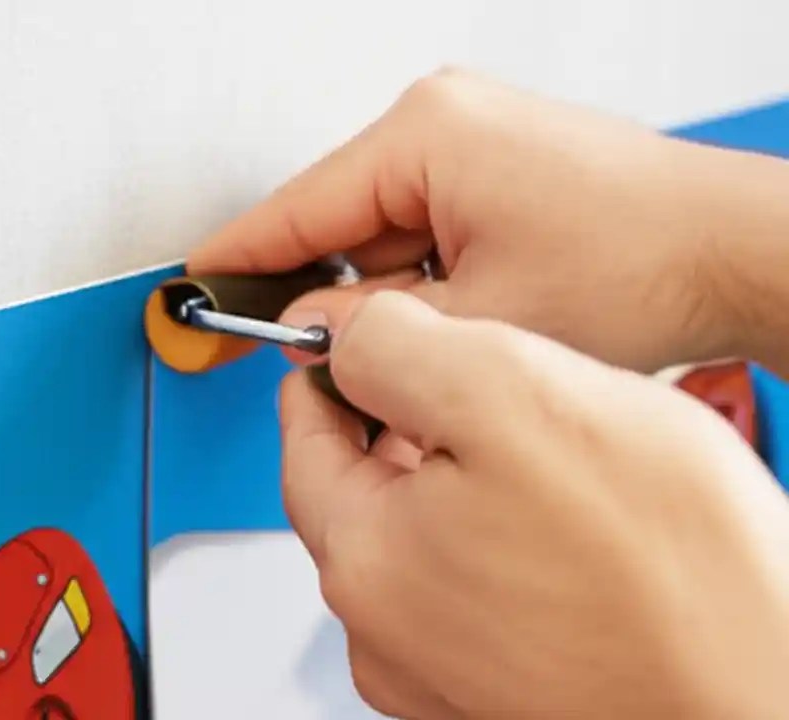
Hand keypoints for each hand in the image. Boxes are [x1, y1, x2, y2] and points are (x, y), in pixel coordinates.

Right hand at [187, 67, 773, 372]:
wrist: (730, 254)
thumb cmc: (641, 264)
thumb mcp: (479, 320)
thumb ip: (372, 332)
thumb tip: (311, 338)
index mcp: (424, 137)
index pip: (296, 208)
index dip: (240, 260)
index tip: (194, 288)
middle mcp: (443, 122)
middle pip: (336, 222)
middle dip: (328, 295)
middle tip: (310, 354)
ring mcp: (471, 140)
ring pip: (381, 233)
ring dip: (386, 293)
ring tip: (433, 336)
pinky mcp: (495, 166)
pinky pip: (422, 226)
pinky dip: (421, 277)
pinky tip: (456, 313)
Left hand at [281, 290, 788, 717]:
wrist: (766, 695)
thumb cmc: (669, 572)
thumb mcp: (511, 394)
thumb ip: (398, 349)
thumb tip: (347, 335)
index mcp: (363, 561)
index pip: (304, 442)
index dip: (335, 375)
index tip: (358, 342)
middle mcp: (385, 636)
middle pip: (367, 494)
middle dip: (412, 429)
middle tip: (480, 390)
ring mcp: (443, 676)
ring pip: (427, 541)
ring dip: (466, 486)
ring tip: (547, 459)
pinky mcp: (502, 694)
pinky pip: (477, 593)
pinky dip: (505, 545)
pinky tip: (570, 528)